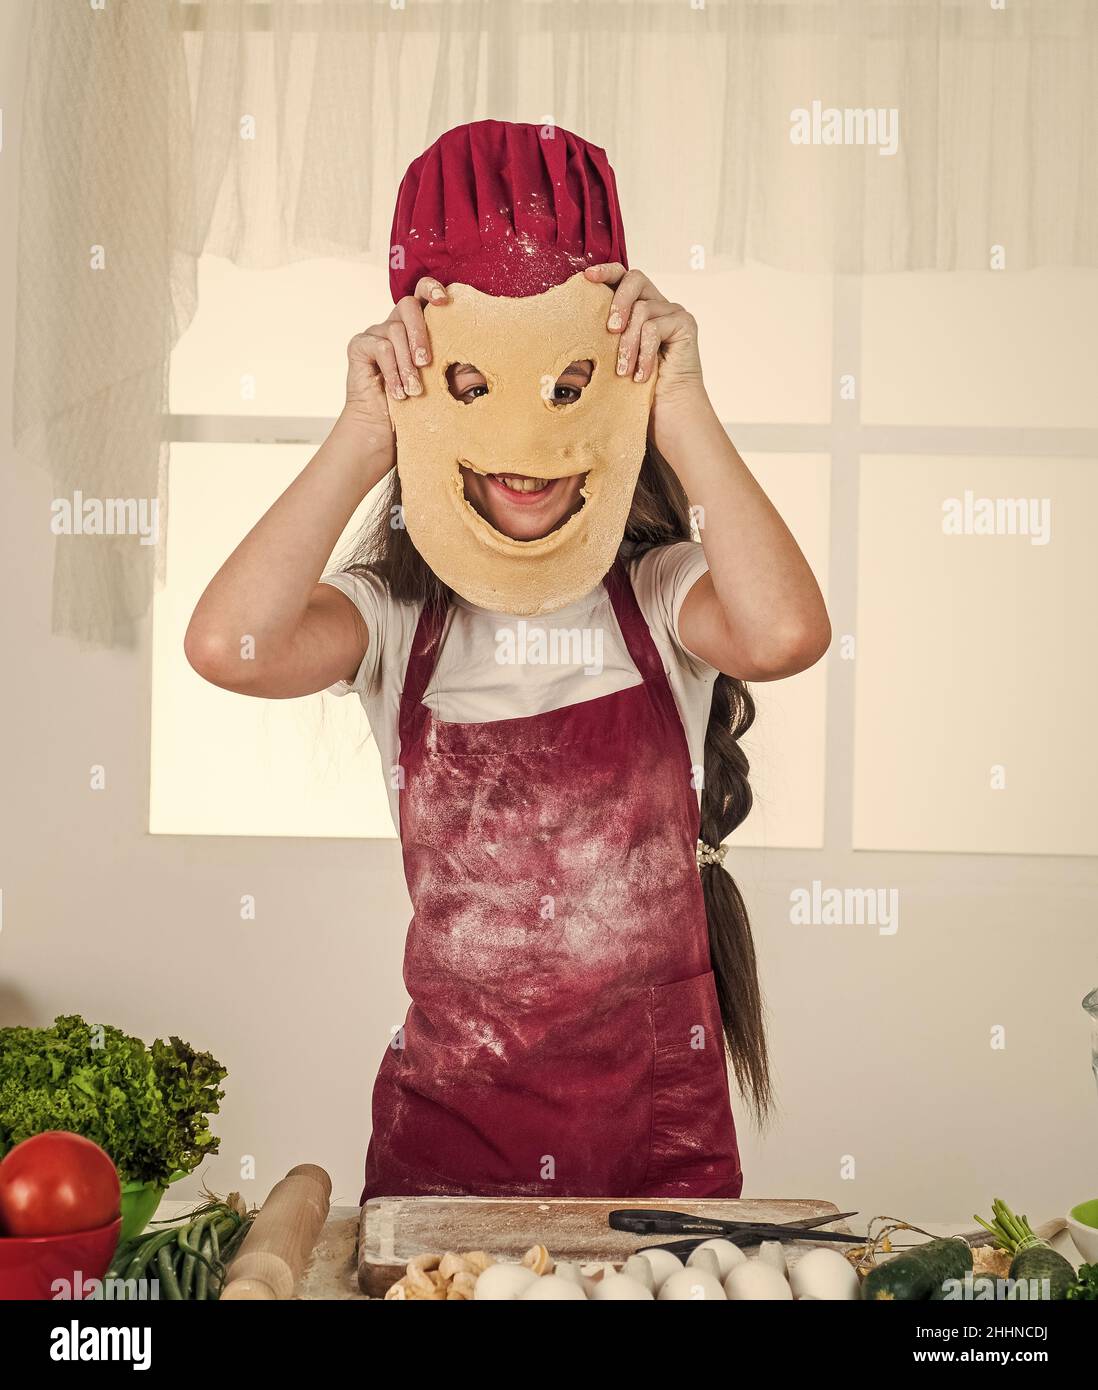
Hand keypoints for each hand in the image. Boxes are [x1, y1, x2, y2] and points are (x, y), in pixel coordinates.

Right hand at [341, 276, 450, 439]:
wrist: (381, 432)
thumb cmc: (412, 410)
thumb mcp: (440, 390)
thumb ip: (455, 374)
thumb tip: (482, 369)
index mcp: (415, 329)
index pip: (421, 295)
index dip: (431, 289)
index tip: (444, 300)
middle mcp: (394, 326)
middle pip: (407, 305)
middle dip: (420, 334)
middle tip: (427, 364)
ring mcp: (374, 334)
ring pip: (394, 330)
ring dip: (407, 364)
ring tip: (414, 391)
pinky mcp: (359, 346)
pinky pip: (380, 347)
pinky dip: (392, 371)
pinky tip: (397, 393)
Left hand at [582, 264, 710, 440]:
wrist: (668, 416)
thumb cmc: (637, 394)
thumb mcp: (612, 359)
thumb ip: (602, 336)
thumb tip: (570, 322)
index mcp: (639, 309)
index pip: (624, 277)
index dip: (606, 271)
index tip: (586, 278)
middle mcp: (658, 305)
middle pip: (636, 279)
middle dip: (618, 302)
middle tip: (609, 331)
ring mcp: (673, 313)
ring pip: (642, 310)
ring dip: (628, 343)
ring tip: (624, 371)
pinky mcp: (685, 325)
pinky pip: (655, 328)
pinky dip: (644, 354)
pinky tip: (642, 376)